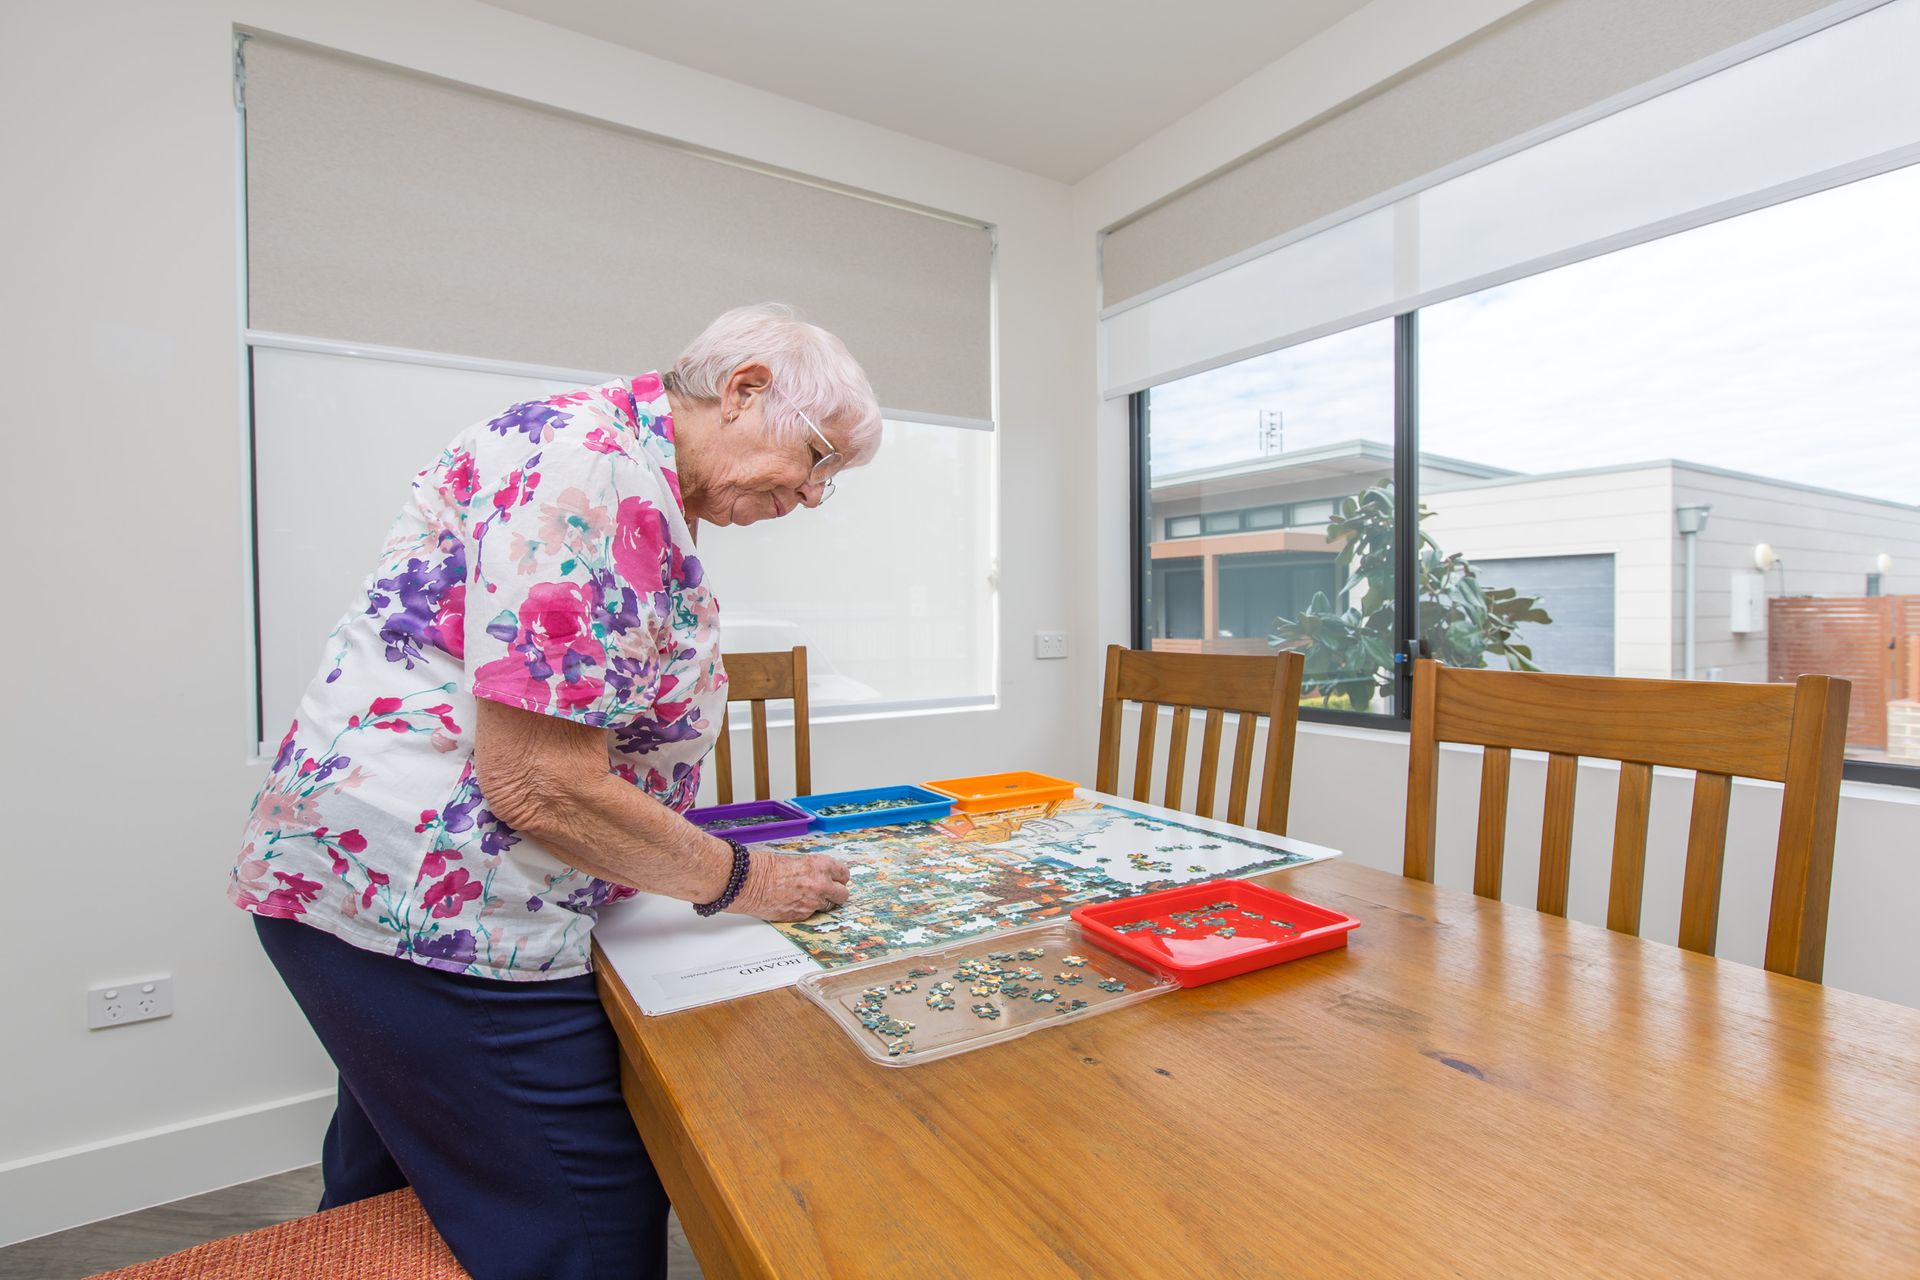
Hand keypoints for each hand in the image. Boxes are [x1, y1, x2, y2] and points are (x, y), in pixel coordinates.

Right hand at [727, 850, 850, 921]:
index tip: (837, 879)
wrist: (748, 882)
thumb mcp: (796, 860)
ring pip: (829, 906)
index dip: (839, 877)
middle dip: (836, 893)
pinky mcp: (802, 915)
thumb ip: (812, 869)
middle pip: (843, 894)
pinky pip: (812, 914)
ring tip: (808, 897)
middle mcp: (821, 884)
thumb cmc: (765, 868)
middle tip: (828, 891)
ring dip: (822, 903)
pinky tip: (795, 902)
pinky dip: (807, 910)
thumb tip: (820, 876)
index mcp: (821, 866)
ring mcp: (812, 902)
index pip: (844, 874)